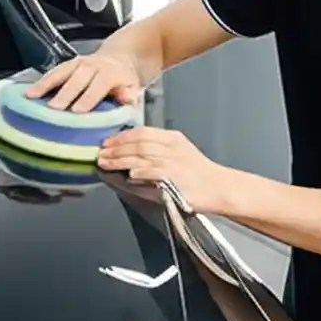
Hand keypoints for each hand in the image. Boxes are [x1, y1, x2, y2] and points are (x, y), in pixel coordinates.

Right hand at [24, 52, 142, 112]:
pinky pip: (53, 72)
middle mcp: (92, 66)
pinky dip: (40, 81)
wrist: (119, 59)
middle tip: (53, 108)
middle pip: (77, 78)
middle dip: (64, 93)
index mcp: (110, 73)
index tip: (77, 111)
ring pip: (61, 72)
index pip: (99, 85)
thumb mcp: (133, 87)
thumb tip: (127, 99)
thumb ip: (128, 94)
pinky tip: (28, 92)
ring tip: (31, 96)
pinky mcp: (67, 64)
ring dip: (45, 84)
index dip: (88, 97)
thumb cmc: (124, 82)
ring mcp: (78, 63)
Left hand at [97, 127, 231, 214]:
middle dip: (116, 148)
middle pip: (138, 142)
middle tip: (101, 154)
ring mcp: (173, 162)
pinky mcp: (175, 178)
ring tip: (106, 162)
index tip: (107, 142)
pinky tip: (128, 173)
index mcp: (172, 138)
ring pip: (141, 155)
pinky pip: (153, 171)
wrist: (219, 188)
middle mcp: (172, 147)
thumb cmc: (198, 174)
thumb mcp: (179, 153)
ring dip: (120, 159)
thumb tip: (130, 158)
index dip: (121, 137)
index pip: (142, 132)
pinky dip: (140, 171)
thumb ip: (157, 152)